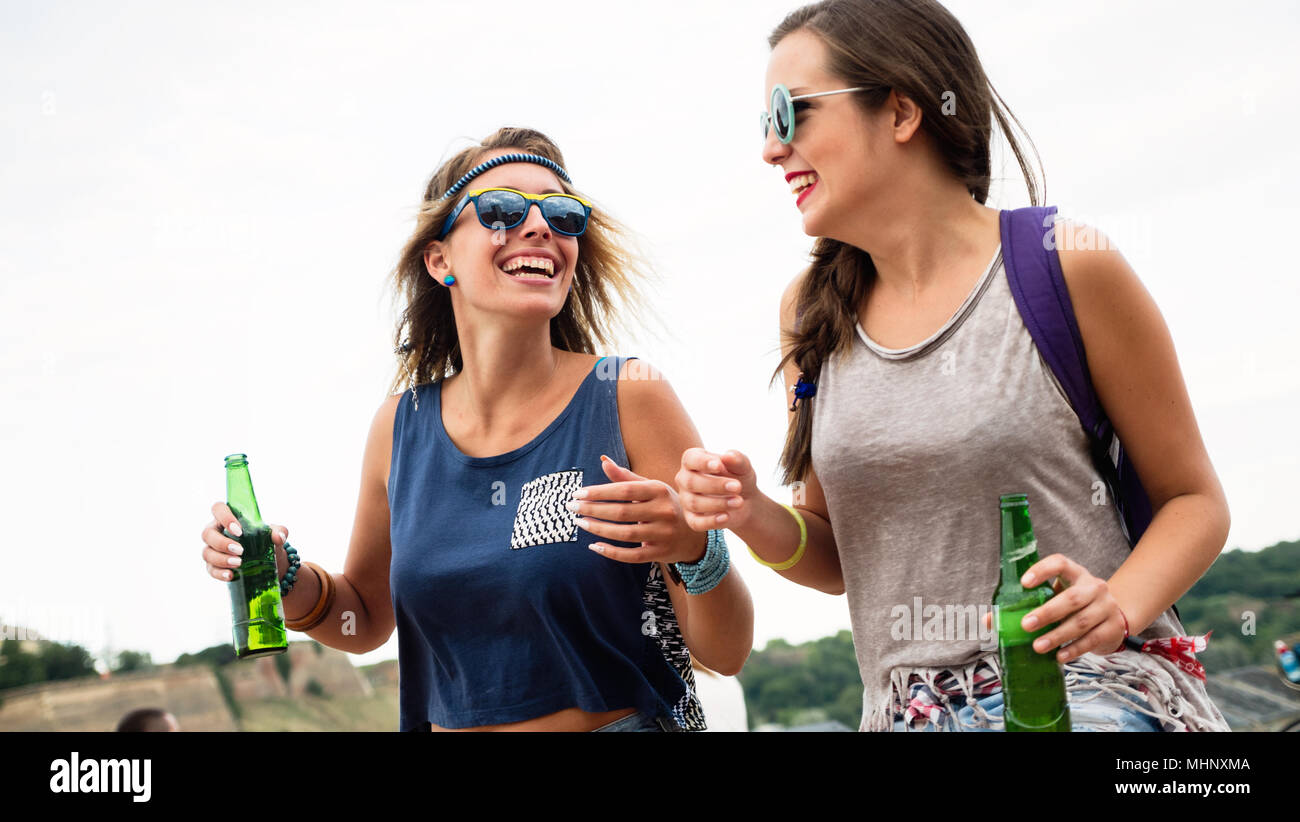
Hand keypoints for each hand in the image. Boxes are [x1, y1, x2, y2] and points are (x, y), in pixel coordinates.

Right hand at [201, 502, 289, 581]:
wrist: (269, 563)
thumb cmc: (266, 541)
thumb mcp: (275, 534)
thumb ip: (279, 531)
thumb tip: (278, 537)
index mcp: (228, 518)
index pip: (218, 509)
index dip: (224, 517)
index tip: (239, 530)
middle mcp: (217, 532)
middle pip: (207, 534)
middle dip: (222, 543)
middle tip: (241, 550)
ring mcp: (213, 549)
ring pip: (207, 552)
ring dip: (221, 559)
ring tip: (239, 563)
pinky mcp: (213, 566)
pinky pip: (211, 569)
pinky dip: (219, 573)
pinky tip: (230, 575)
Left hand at [569, 455, 704, 564]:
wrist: (694, 535)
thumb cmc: (665, 505)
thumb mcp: (651, 488)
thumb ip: (626, 478)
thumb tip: (603, 460)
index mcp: (659, 490)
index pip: (623, 490)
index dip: (598, 492)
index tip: (577, 493)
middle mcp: (663, 511)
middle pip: (621, 512)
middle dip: (592, 510)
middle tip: (571, 507)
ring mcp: (663, 534)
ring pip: (624, 534)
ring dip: (598, 529)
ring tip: (580, 523)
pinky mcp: (660, 553)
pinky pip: (631, 556)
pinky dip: (610, 552)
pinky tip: (594, 546)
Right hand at [675, 448, 758, 531]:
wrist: (746, 500)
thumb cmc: (739, 477)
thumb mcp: (743, 467)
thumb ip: (737, 459)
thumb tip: (727, 456)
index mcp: (693, 460)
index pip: (691, 459)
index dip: (703, 462)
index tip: (719, 466)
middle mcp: (685, 479)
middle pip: (692, 482)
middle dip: (715, 485)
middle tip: (737, 487)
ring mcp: (686, 500)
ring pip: (694, 503)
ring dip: (718, 503)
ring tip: (739, 501)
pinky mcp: (692, 518)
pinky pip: (696, 522)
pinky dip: (711, 521)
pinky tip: (726, 517)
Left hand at [1015, 554, 1125, 662]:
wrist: (1113, 618)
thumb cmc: (1073, 606)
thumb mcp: (1053, 598)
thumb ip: (1024, 606)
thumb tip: (989, 621)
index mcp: (1075, 573)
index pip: (1060, 563)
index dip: (1042, 570)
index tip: (1024, 582)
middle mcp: (1093, 586)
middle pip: (1072, 598)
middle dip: (1047, 612)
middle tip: (1026, 624)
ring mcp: (1107, 606)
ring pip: (1081, 621)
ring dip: (1057, 635)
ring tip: (1037, 646)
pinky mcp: (1113, 627)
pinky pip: (1092, 639)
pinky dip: (1074, 649)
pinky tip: (1059, 656)